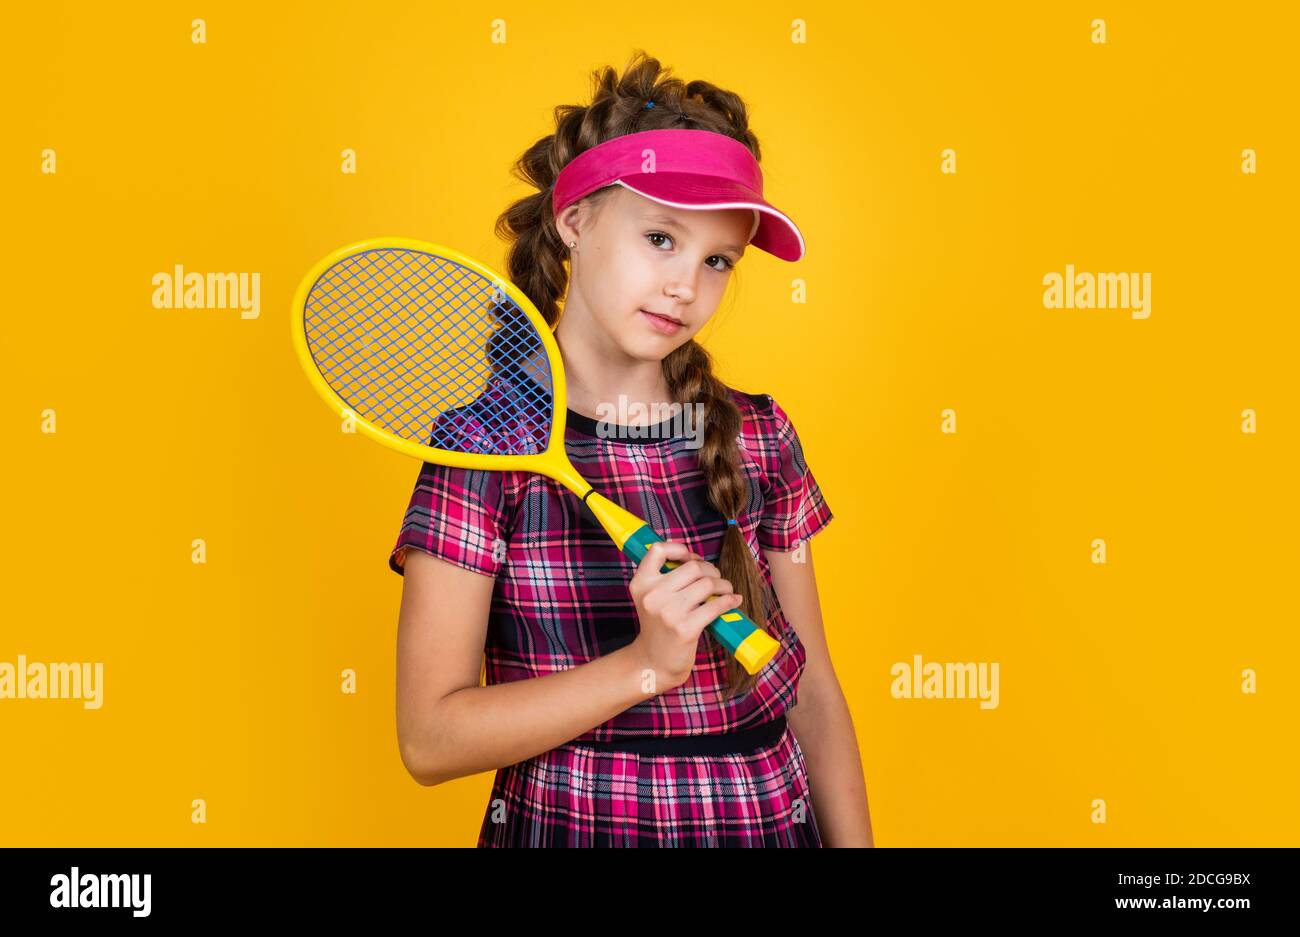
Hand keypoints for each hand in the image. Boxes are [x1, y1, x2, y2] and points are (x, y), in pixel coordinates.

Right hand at [627, 540, 742, 691]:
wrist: (653, 662)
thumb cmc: (658, 626)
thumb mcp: (650, 599)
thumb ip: (664, 578)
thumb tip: (698, 561)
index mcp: (641, 584)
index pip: (658, 550)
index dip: (680, 550)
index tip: (692, 559)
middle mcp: (652, 595)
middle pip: (693, 567)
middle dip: (711, 571)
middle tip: (715, 580)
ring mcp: (668, 612)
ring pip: (708, 583)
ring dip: (724, 585)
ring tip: (726, 591)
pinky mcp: (685, 629)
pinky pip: (716, 606)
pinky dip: (730, 601)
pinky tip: (733, 601)